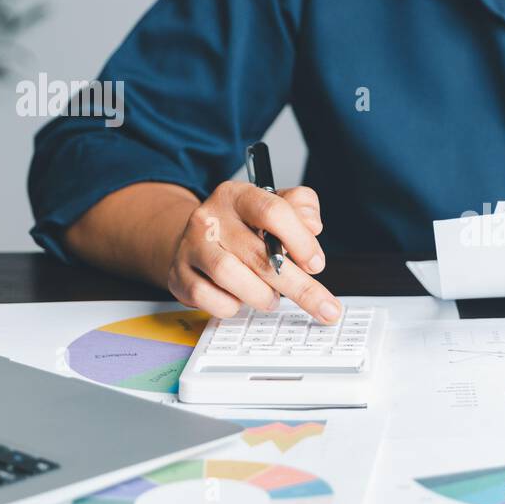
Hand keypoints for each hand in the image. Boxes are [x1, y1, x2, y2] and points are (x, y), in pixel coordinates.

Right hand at [166, 181, 341, 322]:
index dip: (301, 241)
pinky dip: (233, 306)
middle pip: (260, 255)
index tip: (317, 264)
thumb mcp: (274, 205)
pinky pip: (212, 300)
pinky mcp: (179, 277)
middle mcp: (210, 218)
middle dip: (300, 287)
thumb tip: (313, 225)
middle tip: (325, 307)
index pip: (272, 212)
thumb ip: (300, 207)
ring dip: (263, 296)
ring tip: (272, 297)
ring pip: (232, 278)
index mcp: (237, 196)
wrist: (195, 240)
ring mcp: (191, 247)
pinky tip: (240, 298)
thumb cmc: (243, 226)